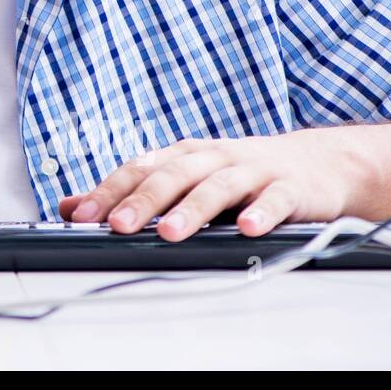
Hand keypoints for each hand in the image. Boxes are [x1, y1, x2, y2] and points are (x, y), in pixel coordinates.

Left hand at [57, 127, 378, 240]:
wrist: (320, 163)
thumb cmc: (241, 174)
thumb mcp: (184, 177)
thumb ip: (129, 193)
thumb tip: (70, 207)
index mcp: (183, 156)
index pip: (138, 170)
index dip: (109, 191)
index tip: (82, 215)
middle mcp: (213, 158)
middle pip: (172, 176)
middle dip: (143, 201)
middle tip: (119, 225)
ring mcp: (252, 170)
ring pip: (218, 187)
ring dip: (193, 209)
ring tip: (171, 233)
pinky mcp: (291, 188)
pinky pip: (275, 200)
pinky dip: (262, 213)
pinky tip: (249, 229)